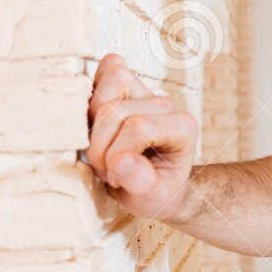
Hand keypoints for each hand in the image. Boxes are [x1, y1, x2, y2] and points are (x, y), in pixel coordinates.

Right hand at [85, 53, 198, 221]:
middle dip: (100, 145)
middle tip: (107, 169)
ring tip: (100, 150)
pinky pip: (101, 71)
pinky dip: (89, 98)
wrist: (151, 186)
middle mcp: (165, 105)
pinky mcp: (122, 85)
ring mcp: (144, 91)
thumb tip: (121, 162)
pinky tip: (93, 128)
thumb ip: (141, 183)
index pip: (139, 127)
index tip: (117, 177)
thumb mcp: (153, 200)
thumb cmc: (155, 191)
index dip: (117, 155)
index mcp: (182, 127)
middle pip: (115, 109)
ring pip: (108, 83)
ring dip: (91, 123)